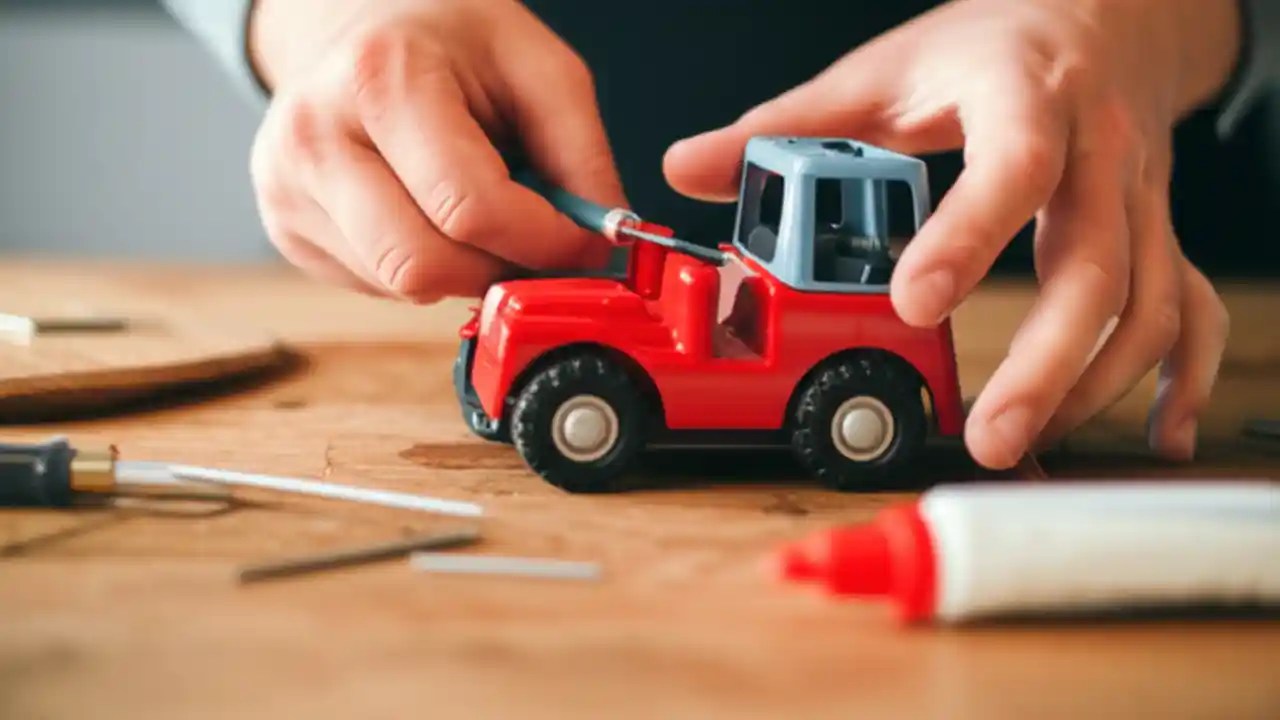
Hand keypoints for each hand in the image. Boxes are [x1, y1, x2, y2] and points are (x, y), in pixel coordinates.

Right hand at [246, 0, 623, 301]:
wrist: (352, 19)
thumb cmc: (450, 39)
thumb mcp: (537, 65)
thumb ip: (581, 154)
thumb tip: (603, 243)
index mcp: (381, 79)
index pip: (470, 208)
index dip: (543, 244)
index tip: (583, 244)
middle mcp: (315, 137)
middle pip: (425, 265)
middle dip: (499, 270)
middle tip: (536, 246)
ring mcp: (287, 188)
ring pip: (401, 286)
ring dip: (463, 272)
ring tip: (481, 218)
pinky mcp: (285, 226)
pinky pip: (376, 286)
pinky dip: (424, 268)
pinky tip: (428, 215)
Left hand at [663, 0, 1239, 468]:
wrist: (1095, 14)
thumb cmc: (982, 49)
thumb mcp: (881, 71)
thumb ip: (785, 125)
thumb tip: (684, 167)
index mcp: (1024, 96)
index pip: (1014, 164)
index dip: (971, 235)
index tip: (914, 302)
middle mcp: (1099, 149)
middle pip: (1097, 262)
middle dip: (1047, 360)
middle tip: (988, 435)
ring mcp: (1141, 196)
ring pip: (1149, 301)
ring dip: (1095, 385)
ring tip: (1025, 443)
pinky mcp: (1159, 230)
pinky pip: (1190, 309)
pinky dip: (1179, 376)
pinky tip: (1154, 432)